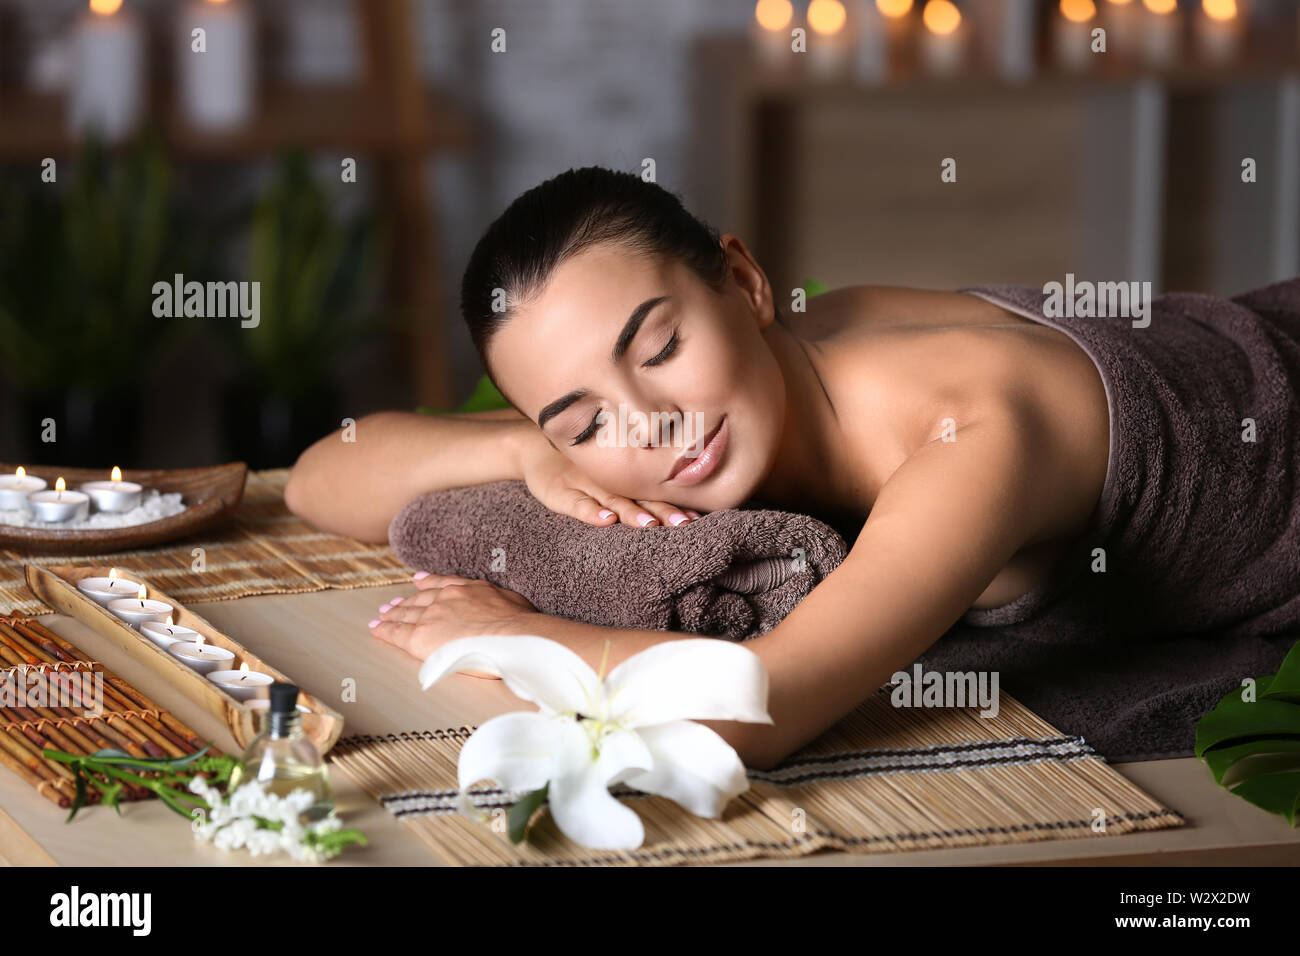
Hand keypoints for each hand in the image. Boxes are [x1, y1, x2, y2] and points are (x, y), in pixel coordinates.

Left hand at [368, 572, 538, 668]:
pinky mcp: (421, 636)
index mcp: (467, 589)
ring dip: (393, 614)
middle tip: (393, 603)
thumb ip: (499, 599)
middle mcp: (446, 598)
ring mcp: (432, 616)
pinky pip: (397, 632)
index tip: (418, 582)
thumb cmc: (521, 624)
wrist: (513, 636)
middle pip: (420, 600)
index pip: (441, 585)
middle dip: (406, 602)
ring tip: (383, 616)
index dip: (428, 584)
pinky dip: (384, 630)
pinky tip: (377, 629)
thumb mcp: (513, 600)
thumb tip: (503, 605)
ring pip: (406, 614)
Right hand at [513, 425, 701, 527]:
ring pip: (614, 500)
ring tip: (650, 525)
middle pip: (640, 497)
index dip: (676, 504)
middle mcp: (609, 481)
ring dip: (633, 513)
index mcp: (623, 479)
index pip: (654, 493)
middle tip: (685, 524)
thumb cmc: (577, 465)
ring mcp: (585, 486)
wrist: (531, 446)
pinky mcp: (560, 493)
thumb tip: (674, 498)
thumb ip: (631, 485)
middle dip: (664, 512)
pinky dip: (591, 513)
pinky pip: (577, 503)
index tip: (699, 518)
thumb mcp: (603, 471)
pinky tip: (606, 521)